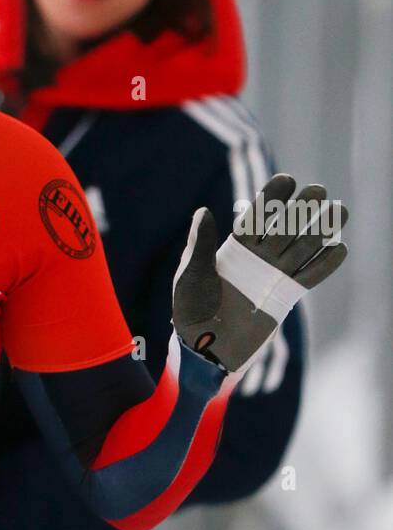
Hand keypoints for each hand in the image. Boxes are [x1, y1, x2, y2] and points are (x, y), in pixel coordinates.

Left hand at [173, 173, 347, 373]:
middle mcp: (256, 259)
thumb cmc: (190, 312)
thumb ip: (201, 246)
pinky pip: (309, 278)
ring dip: (321, 230)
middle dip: (302, 209)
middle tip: (319, 191)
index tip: (287, 180)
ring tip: (340, 212)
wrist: (205, 349)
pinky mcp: (284, 297)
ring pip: (301, 248)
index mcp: (233, 249)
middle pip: (284, 228)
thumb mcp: (190, 276)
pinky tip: (340, 248)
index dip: (272, 199)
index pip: (256, 218)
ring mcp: (272, 277)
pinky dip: (325, 265)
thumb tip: (203, 211)